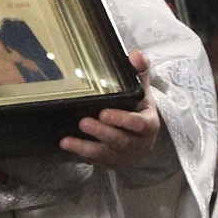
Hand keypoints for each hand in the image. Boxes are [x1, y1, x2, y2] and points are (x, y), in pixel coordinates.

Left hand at [62, 53, 164, 167]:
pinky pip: (98, 161)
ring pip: (107, 154)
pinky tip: (68, 146)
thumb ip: (140, 70)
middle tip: (83, 122)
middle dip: (101, 133)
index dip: (123, 120)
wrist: (142, 132)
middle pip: (122, 141)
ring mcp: (126, 156)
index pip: (140, 125)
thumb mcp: (142, 88)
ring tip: (68, 140)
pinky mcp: (114, 163)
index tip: (104, 113)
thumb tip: (135, 55)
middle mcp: (140, 143)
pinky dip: (82, 154)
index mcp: (149, 124)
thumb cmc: (138, 106)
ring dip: (87, 147)